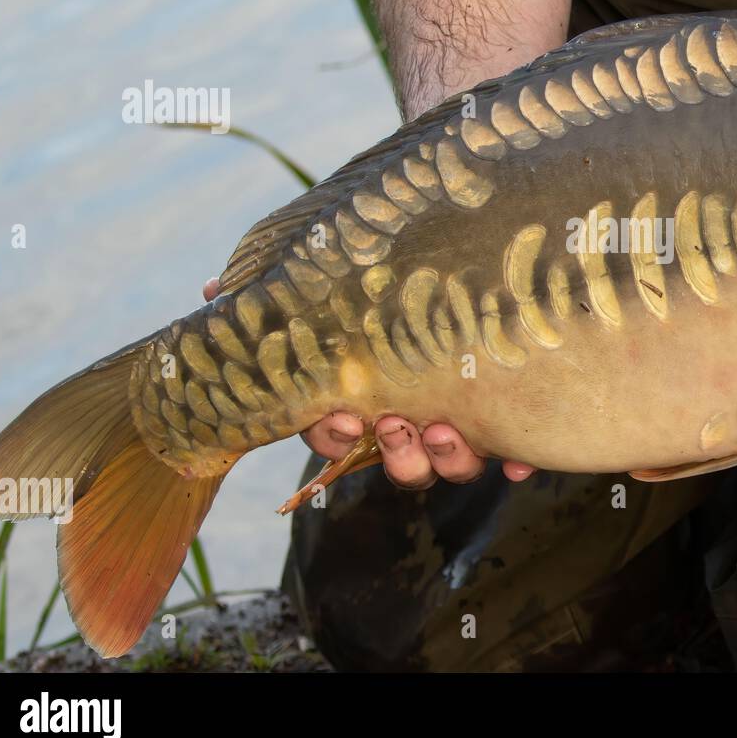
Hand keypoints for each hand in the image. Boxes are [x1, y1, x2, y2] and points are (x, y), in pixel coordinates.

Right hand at [202, 278, 536, 486]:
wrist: (472, 274)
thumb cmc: (384, 287)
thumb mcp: (332, 285)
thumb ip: (281, 295)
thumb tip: (212, 283)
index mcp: (365, 401)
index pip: (336, 436)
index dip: (332, 436)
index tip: (336, 418)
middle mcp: (413, 419)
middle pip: (400, 461)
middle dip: (394, 452)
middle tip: (393, 423)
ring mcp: (461, 421)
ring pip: (452, 463)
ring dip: (446, 457)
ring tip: (445, 428)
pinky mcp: (508, 415)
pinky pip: (516, 448)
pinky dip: (518, 458)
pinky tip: (524, 460)